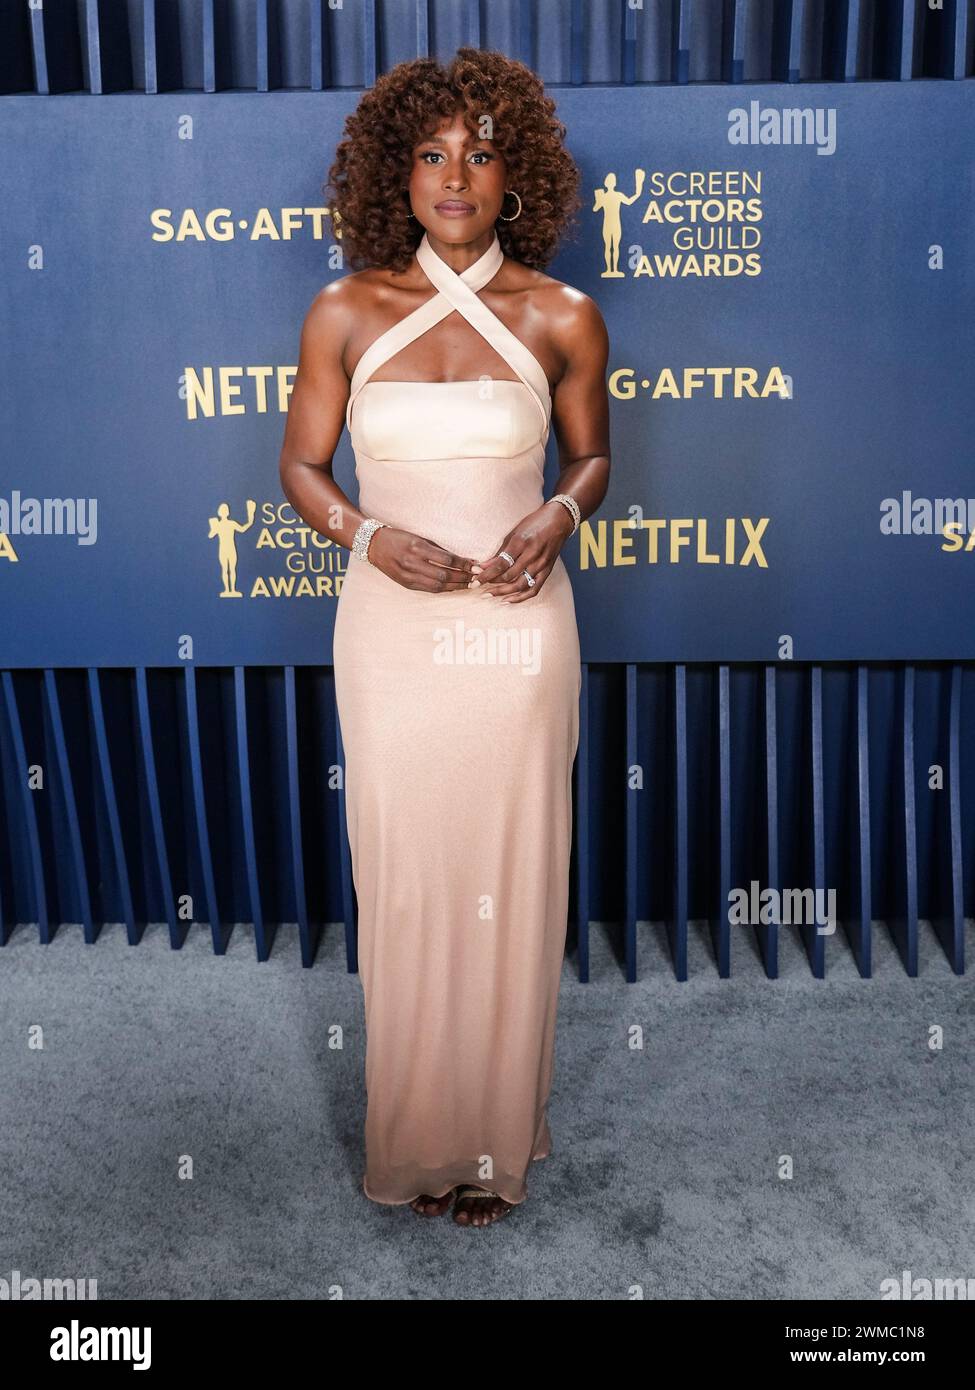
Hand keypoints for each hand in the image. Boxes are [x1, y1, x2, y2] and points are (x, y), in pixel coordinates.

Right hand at [365, 526, 479, 592]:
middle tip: (477, 577)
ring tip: (469, 585)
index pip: (446, 559)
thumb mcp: (418, 537)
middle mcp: (412, 562)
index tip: (476, 565)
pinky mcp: (406, 584)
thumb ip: (437, 548)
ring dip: (455, 586)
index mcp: (417, 547)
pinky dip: (443, 590)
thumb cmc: (399, 537)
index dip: (463, 564)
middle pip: (444, 575)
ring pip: (437, 586)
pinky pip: (428, 589)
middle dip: (463, 577)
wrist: (374, 545)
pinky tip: (453, 588)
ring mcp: (408, 575)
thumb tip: (460, 558)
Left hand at [473, 502, 574, 602]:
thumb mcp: (514, 533)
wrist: (560, 520)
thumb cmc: (534, 523)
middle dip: (491, 583)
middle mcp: (532, 555)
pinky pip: (534, 589)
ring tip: (489, 594)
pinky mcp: (547, 571)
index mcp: (521, 542)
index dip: (486, 575)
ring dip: (503, 592)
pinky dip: (520, 597)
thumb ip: (499, 552)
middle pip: (508, 576)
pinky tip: (508, 600)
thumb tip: (483, 567)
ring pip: (520, 585)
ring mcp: (541, 564)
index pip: (500, 564)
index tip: (474, 581)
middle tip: (477, 587)